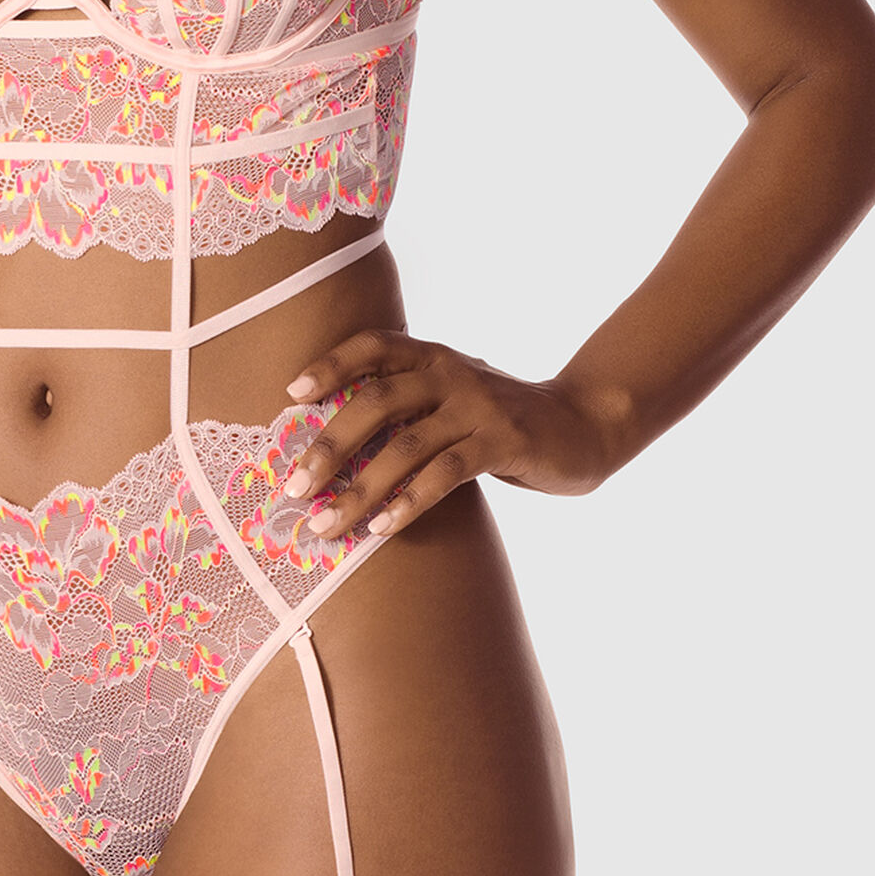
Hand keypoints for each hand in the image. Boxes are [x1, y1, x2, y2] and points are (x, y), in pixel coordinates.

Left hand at [281, 328, 625, 537]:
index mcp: (433, 357)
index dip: (331, 365)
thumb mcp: (452, 400)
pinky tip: (382, 529)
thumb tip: (331, 449)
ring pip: (405, 446)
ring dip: (360, 490)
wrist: (584, 426)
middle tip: (295, 486)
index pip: (373, 346)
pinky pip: (445, 474)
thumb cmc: (500, 420)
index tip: (290, 395)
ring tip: (326, 524)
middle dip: (329, 446)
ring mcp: (479, 407)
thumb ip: (407, 408)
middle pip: (376, 401)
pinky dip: (409, 503)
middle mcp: (452, 373)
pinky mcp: (504, 442)